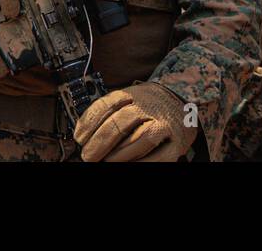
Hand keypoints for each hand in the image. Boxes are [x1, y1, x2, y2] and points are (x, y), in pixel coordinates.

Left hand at [74, 83, 197, 161]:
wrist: (181, 102)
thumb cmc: (146, 106)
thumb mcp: (126, 99)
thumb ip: (106, 113)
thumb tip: (80, 135)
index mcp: (132, 94)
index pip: (107, 105)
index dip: (90, 123)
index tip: (79, 139)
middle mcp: (148, 107)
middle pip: (122, 121)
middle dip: (101, 141)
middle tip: (88, 156)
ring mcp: (164, 124)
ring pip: (141, 138)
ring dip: (119, 154)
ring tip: (104, 163)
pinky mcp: (176, 144)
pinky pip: (158, 157)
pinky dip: (141, 164)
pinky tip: (127, 166)